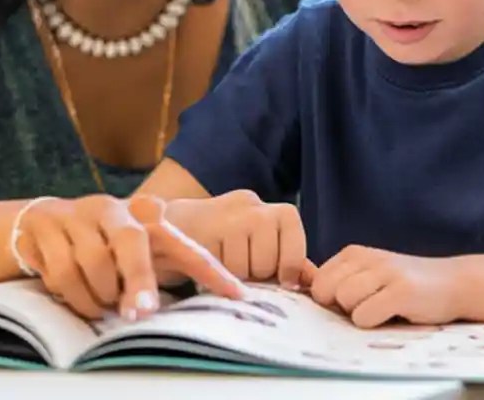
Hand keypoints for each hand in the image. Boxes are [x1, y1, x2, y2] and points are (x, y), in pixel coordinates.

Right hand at [15, 195, 244, 321]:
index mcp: (141, 217)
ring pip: (94, 263)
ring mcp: (77, 214)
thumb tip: (183, 297)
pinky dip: (73, 296)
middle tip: (142, 312)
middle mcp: (113, 210)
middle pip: (132, 241)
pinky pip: (63, 272)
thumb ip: (157, 266)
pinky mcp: (46, 225)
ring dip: (98, 296)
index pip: (181, 243)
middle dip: (138, 279)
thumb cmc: (96, 244)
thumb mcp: (128, 252)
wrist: (36, 222)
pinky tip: (76, 298)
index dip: (209, 268)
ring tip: (98, 304)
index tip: (236, 295)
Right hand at [166, 190, 308, 288]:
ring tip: (222, 267)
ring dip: (234, 277)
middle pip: (268, 257)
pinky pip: (220, 269)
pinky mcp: (202, 232)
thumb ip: (286, 261)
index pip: (292, 232)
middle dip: (256, 273)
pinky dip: (215, 278)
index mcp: (266, 207)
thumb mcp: (256, 247)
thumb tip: (314, 278)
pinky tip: (208, 268)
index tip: (281, 279)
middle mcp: (249, 204)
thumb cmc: (221, 245)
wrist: (168, 230)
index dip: (289, 260)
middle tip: (240, 269)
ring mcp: (225, 216)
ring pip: (244, 266)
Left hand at [305, 245, 461, 327]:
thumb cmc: (405, 286)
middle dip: (340, 307)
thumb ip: (342, 283)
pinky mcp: (401, 291)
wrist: (454, 283)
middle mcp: (367, 258)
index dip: (329, 299)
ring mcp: (385, 272)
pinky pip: (364, 316)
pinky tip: (394, 314)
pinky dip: (374, 323)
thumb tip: (308, 299)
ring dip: (360, 315)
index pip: (316, 281)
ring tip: (383, 309)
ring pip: (344, 301)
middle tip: (367, 307)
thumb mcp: (370, 276)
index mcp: (353, 254)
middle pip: (324, 291)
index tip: (352, 303)